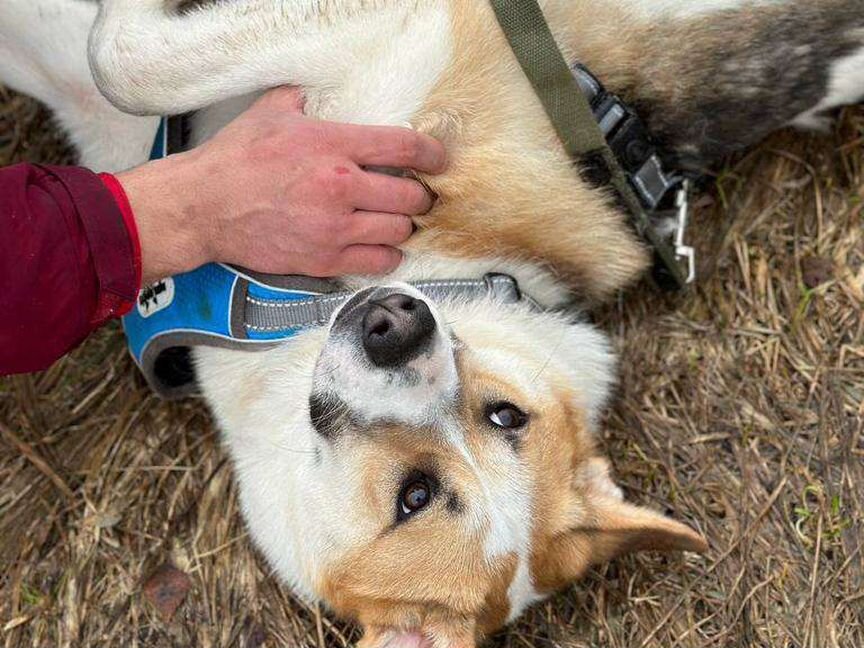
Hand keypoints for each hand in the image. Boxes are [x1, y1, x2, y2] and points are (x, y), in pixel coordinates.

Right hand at [117, 87, 446, 282]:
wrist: (205, 207)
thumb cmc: (236, 159)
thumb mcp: (271, 113)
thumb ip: (303, 101)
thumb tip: (314, 96)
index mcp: (333, 145)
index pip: (405, 147)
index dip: (432, 155)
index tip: (438, 161)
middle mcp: (340, 187)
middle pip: (411, 197)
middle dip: (419, 196)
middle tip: (414, 196)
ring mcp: (335, 228)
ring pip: (400, 232)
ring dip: (404, 226)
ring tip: (395, 221)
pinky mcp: (325, 259)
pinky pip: (378, 262)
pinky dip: (387, 255)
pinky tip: (380, 246)